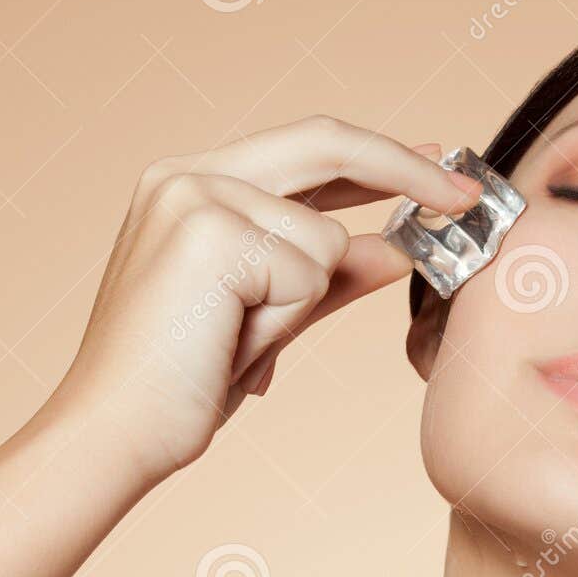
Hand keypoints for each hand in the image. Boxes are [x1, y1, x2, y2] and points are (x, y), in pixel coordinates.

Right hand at [51, 115, 482, 478]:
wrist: (113, 434)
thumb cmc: (177, 385)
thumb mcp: (267, 319)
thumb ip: (328, 277)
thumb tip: (394, 249)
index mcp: (188, 182)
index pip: (307, 147)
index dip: (379, 157)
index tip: (437, 168)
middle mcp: (185, 173)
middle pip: (326, 142)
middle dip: (406, 169)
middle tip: (464, 198)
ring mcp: (194, 194)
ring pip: (325, 236)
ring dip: (299, 304)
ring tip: (234, 344)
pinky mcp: (209, 229)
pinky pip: (308, 271)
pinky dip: (282, 321)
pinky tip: (226, 345)